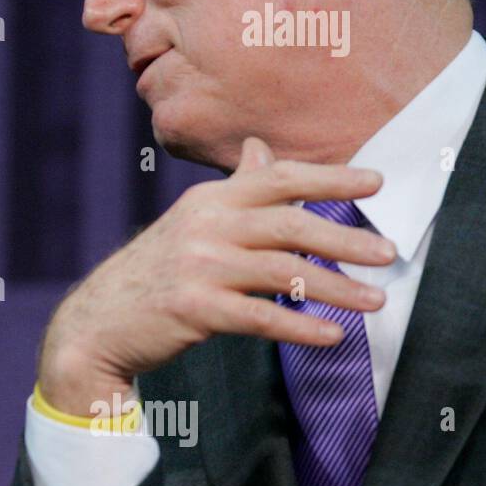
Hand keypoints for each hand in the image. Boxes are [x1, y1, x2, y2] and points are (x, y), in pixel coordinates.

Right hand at [36, 136, 395, 416]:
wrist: (97, 323)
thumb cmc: (154, 274)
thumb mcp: (190, 223)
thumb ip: (233, 190)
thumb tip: (261, 150)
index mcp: (206, 201)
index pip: (276, 178)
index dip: (329, 176)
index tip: (376, 181)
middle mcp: (203, 226)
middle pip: (289, 223)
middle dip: (345, 237)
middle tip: (388, 252)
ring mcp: (198, 267)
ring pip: (283, 271)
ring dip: (336, 287)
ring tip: (375, 301)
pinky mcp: (194, 308)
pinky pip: (260, 317)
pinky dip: (300, 327)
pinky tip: (331, 335)